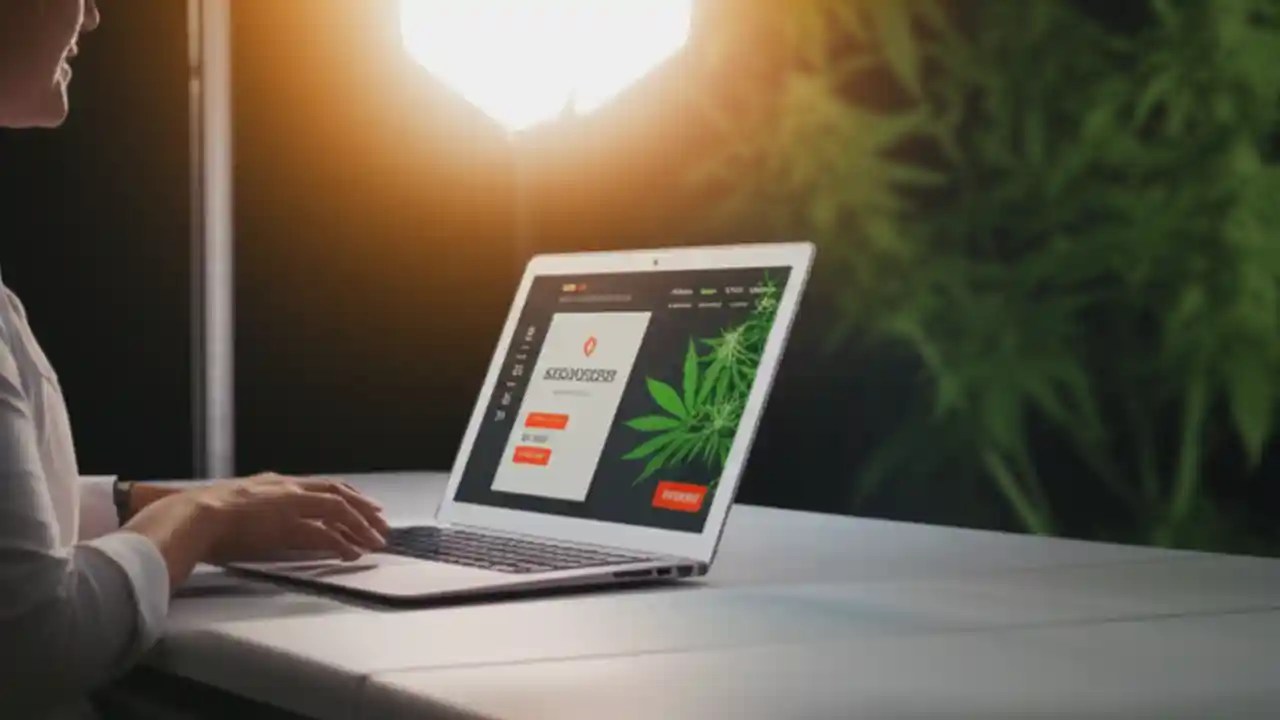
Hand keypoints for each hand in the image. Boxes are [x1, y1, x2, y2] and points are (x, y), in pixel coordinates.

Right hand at [194, 474, 389, 562]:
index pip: (325, 485)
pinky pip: (325, 535)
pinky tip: (352, 554)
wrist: (194, 515)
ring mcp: (291, 506)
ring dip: (360, 527)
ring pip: (338, 511)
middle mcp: (290, 489)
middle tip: (382, 524)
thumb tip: (270, 517)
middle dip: (364, 508)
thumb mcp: (241, 500)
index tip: (366, 505)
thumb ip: (262, 505)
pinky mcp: (287, 526)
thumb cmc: (207, 514)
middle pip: (339, 494)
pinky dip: (342, 544)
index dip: (349, 495)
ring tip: (375, 542)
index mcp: (280, 482)